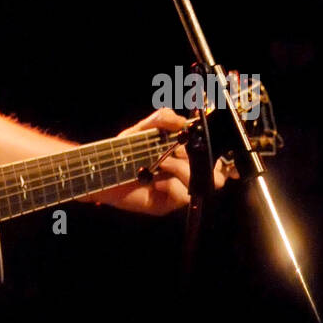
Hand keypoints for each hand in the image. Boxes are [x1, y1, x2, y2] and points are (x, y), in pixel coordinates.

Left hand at [92, 108, 229, 215]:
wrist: (104, 171)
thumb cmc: (125, 151)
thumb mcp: (142, 129)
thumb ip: (161, 119)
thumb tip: (181, 121)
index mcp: (185, 152)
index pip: (213, 151)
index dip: (210, 146)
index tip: (190, 138)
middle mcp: (187, 170)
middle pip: (218, 169)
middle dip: (197, 157)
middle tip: (173, 152)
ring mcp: (180, 187)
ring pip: (206, 183)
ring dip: (184, 169)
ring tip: (162, 164)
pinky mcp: (169, 202)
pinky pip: (183, 195)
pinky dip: (169, 184)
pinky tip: (154, 180)